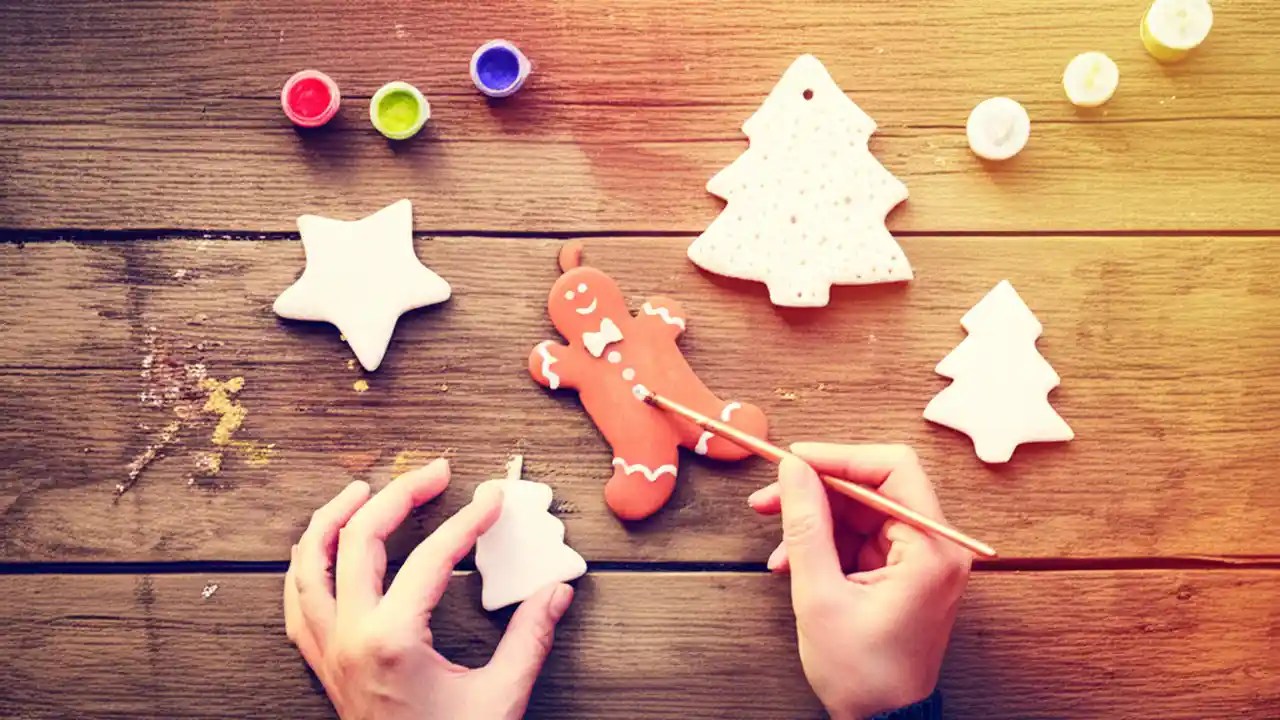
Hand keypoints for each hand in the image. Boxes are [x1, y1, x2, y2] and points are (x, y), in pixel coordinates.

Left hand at [284, 458, 574, 719]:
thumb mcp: (501, 697)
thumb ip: (530, 638)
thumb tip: (556, 591)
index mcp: (392, 640)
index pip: (431, 556)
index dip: (467, 520)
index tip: (492, 499)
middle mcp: (349, 637)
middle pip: (358, 539)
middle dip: (398, 495)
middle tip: (434, 472)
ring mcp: (328, 651)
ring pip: (308, 564)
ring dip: (333, 519)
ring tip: (362, 489)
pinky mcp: (323, 666)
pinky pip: (297, 603)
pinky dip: (306, 566)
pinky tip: (324, 550)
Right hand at [748, 444, 969, 719]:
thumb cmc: (862, 673)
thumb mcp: (820, 594)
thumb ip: (805, 525)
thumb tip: (792, 469)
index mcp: (932, 548)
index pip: (892, 468)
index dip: (839, 456)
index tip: (794, 459)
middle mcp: (934, 545)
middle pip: (872, 486)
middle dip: (817, 489)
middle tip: (768, 497)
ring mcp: (918, 558)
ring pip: (859, 511)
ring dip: (813, 520)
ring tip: (775, 544)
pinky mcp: (899, 571)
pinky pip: (857, 537)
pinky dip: (822, 543)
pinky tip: (790, 562)